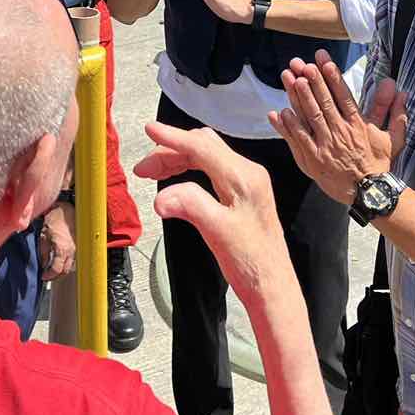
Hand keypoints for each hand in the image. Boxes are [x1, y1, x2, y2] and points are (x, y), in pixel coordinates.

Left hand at [39, 205, 75, 280]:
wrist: (66, 210)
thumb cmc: (54, 220)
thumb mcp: (43, 237)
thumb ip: (44, 253)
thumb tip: (44, 264)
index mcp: (61, 249)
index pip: (57, 270)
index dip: (49, 275)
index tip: (43, 276)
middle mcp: (71, 251)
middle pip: (65, 271)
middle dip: (55, 276)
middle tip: (47, 275)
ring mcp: (76, 248)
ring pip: (70, 266)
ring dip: (62, 270)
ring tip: (53, 268)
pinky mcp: (78, 246)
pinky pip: (73, 259)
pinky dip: (66, 263)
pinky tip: (60, 260)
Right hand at [132, 123, 286, 298]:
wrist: (272, 285)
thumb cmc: (250, 262)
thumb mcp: (218, 233)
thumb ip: (190, 206)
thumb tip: (160, 197)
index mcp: (243, 178)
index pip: (202, 147)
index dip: (173, 138)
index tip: (149, 129)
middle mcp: (247, 173)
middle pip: (202, 147)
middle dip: (170, 151)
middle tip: (143, 170)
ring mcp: (247, 182)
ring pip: (206, 157)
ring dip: (177, 160)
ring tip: (152, 174)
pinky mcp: (243, 194)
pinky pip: (212, 170)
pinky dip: (189, 170)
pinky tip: (175, 182)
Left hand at [268, 52, 405, 206]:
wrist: (369, 192)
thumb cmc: (379, 164)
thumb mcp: (392, 137)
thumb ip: (395, 112)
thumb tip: (402, 91)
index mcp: (358, 125)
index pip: (344, 96)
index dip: (333, 77)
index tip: (323, 61)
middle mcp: (341, 133)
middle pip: (325, 103)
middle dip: (313, 82)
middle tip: (303, 64)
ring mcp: (326, 146)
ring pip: (311, 118)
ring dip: (300, 98)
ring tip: (290, 79)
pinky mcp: (314, 160)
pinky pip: (300, 140)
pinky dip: (290, 126)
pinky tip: (281, 112)